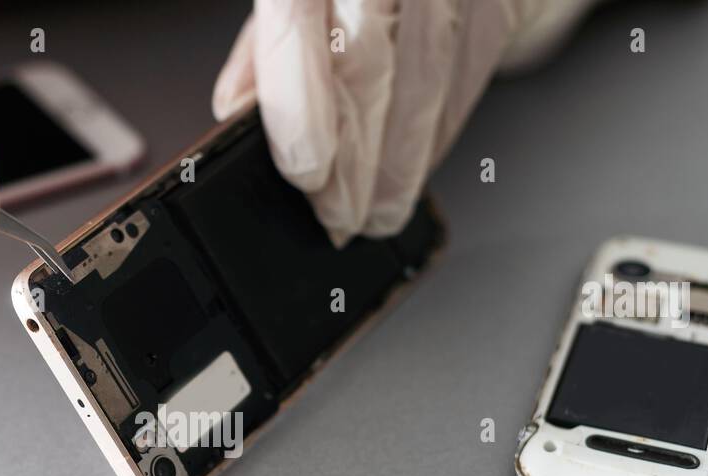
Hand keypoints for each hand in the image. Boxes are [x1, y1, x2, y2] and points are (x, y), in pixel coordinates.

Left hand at [212, 0, 597, 244]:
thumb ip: (267, 41)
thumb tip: (237, 110)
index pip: (295, 26)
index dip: (300, 112)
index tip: (306, 175)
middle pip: (365, 69)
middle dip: (352, 162)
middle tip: (340, 217)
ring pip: (425, 84)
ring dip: (400, 164)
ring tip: (380, 212)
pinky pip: (471, 77)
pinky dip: (440, 132)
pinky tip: (417, 164)